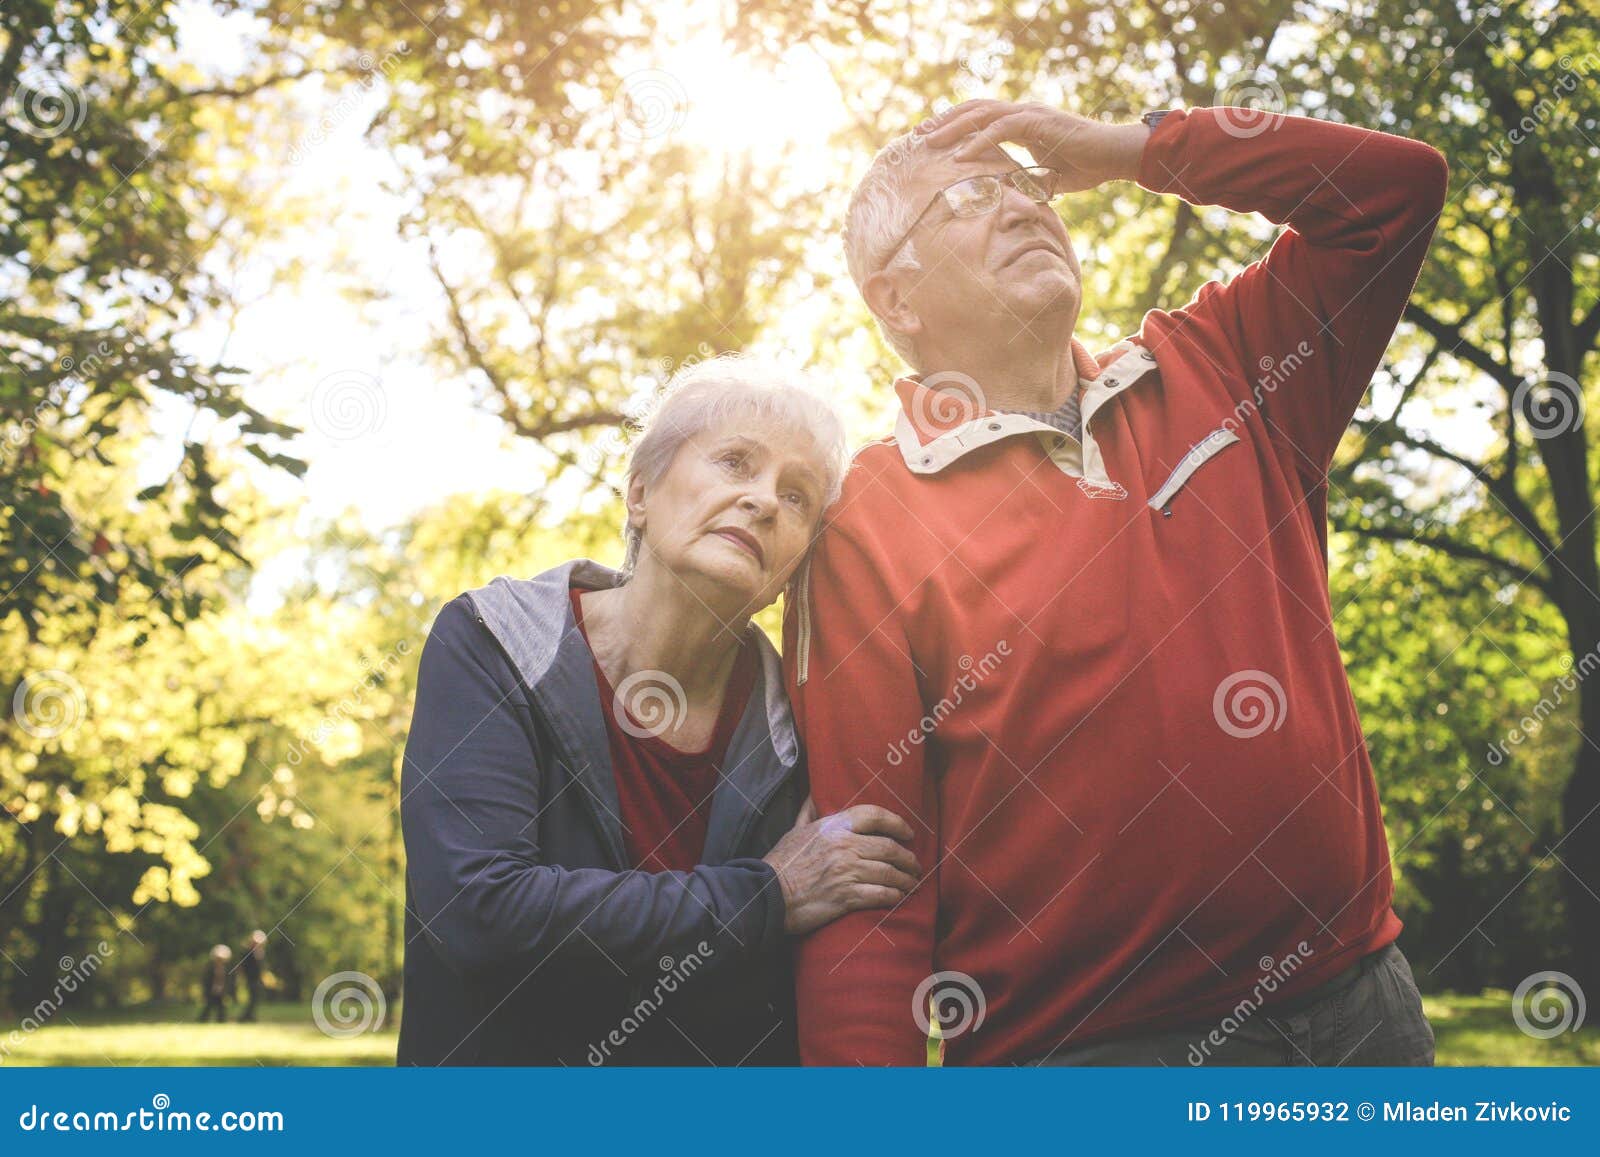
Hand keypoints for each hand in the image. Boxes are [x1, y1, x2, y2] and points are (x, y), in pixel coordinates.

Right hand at [763, 797, 921, 935]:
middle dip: (908, 858)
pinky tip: (898, 897)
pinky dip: (894, 896)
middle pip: (889, 847)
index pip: (874, 815)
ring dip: (905, 879)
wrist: (768, 894)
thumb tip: (812, 794)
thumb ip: (809, 813)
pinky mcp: (846, 896)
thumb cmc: (782, 863)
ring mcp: (846, 871)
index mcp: (833, 827)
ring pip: (889, 872)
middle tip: (915, 866)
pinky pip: (881, 894)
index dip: (897, 823)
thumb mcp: (795, 831)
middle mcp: (844, 846)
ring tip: (911, 884)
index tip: (908, 833)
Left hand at [916, 99, 1149, 191]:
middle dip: (944, 121)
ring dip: (954, 127)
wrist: (1114, 157)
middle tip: (917, 134)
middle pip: (974, 110)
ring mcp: (1030, 114)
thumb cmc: (1085, 167)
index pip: (980, 118)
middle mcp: (1022, 113)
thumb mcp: (1044, 178)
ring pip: (983, 114)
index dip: (955, 125)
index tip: (930, 138)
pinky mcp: (1039, 122)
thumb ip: (1023, 181)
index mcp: (1021, 123)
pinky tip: (962, 155)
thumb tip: (1003, 196)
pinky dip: (980, 141)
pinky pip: (1002, 128)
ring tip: (930, 141)